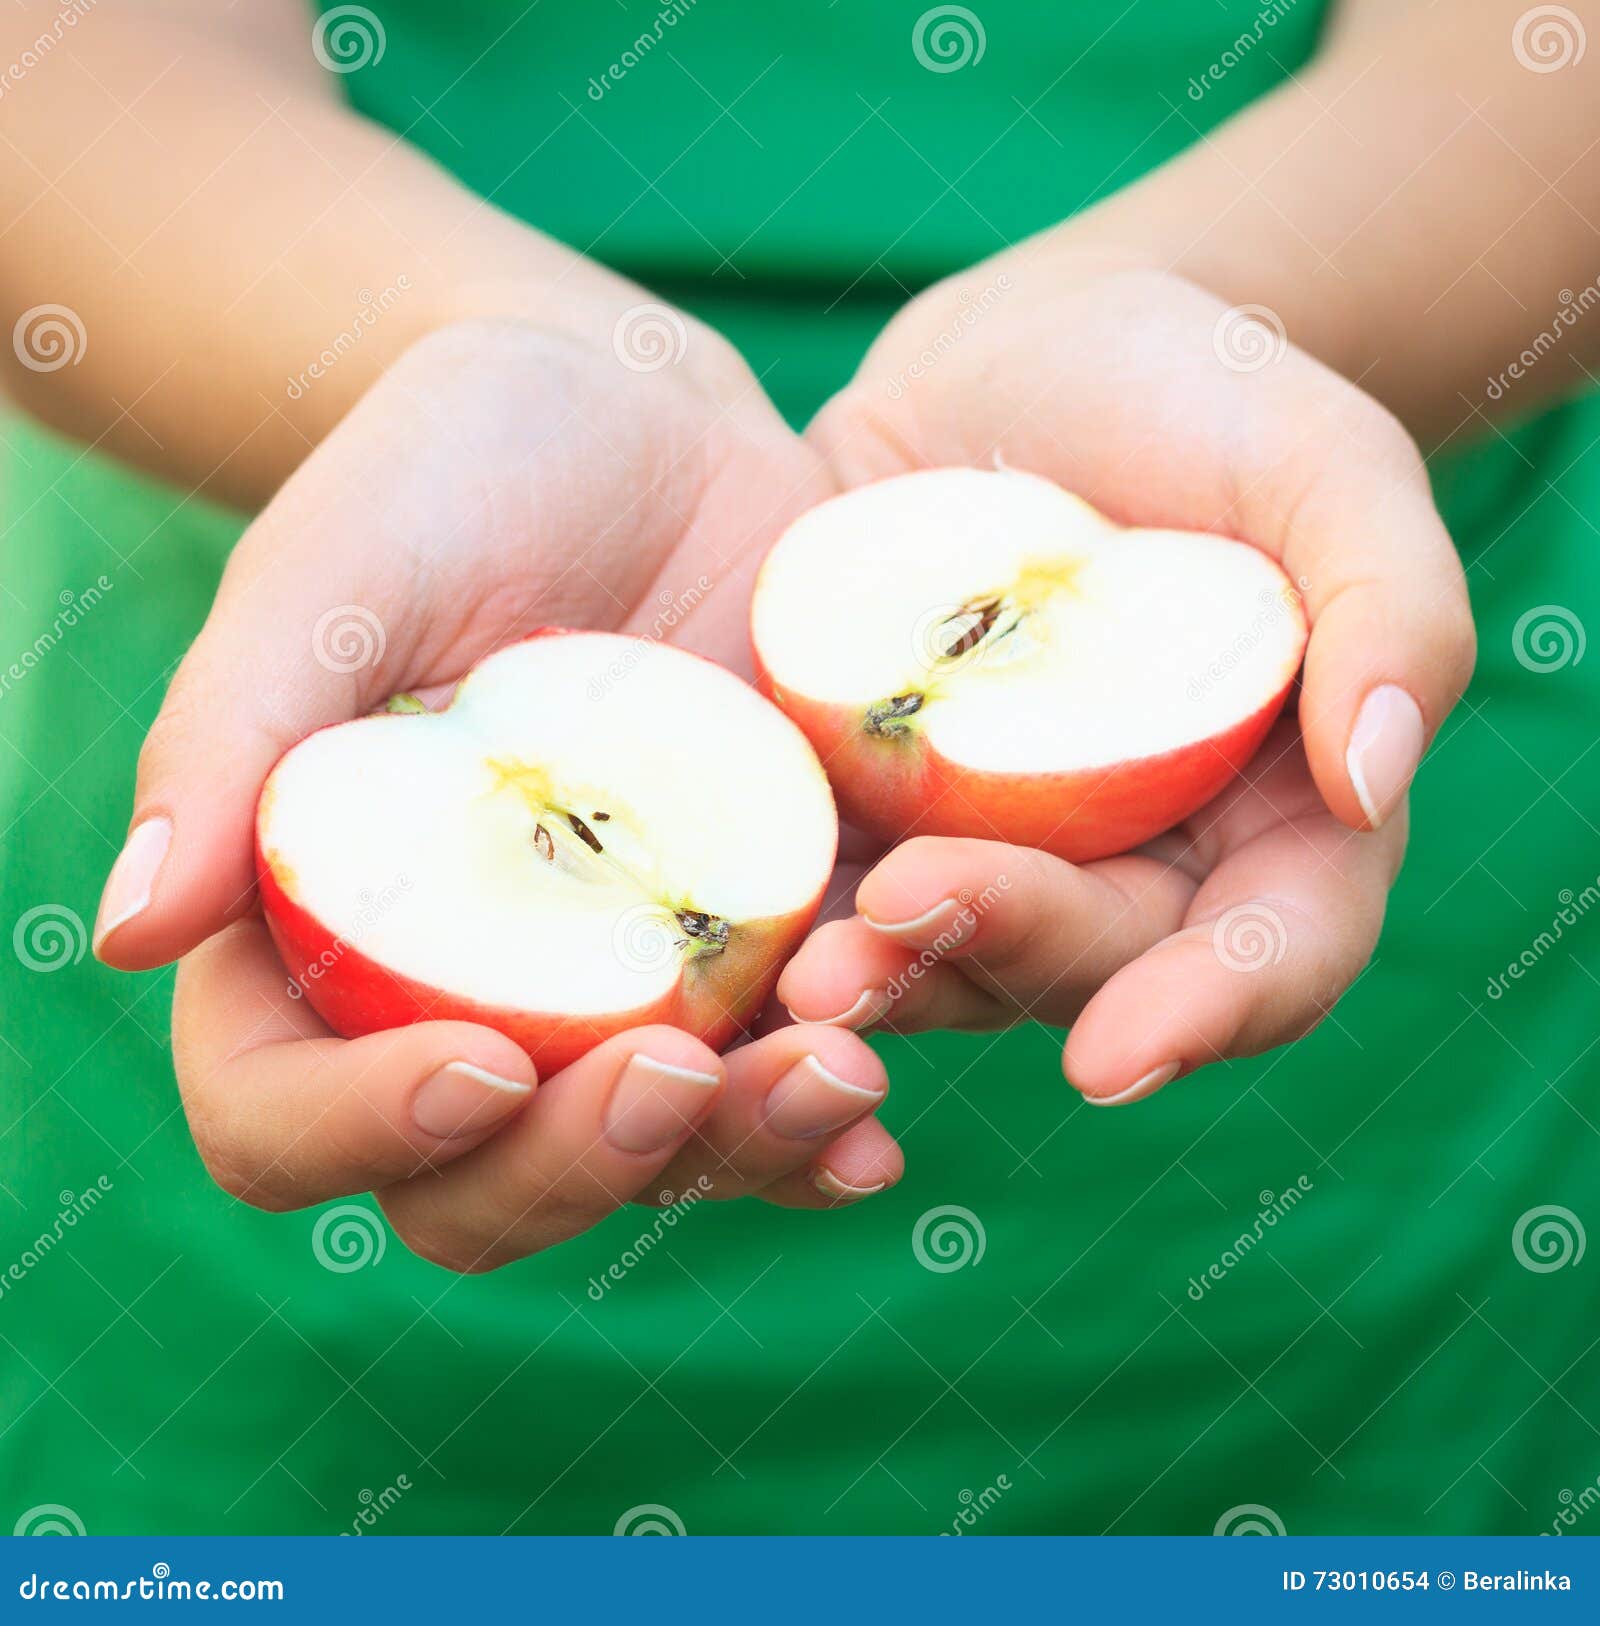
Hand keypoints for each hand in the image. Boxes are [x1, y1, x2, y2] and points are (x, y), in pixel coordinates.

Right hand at [96, 317, 899, 1270]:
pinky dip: (828, 1105)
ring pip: (656, 1154)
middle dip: (580, 1168)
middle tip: (669, 1074)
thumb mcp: (333, 573)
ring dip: (743, 1151)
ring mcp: (618, 985)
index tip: (478, 1063)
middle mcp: (465, 996)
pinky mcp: (746, 939)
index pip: (285, 1112)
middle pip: (486, 1186)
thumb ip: (232, 739)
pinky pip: (786, 1063)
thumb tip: (128, 931)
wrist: (631, 419)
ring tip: (833, 1074)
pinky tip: (887, 1106)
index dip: (364, 1131)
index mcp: (314, 939)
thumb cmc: (444, 472)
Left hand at [785, 263, 1474, 1103]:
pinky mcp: (880, 798)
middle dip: (999, 960)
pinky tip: (724, 914)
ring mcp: (996, 840)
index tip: (1118, 1059)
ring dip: (880, 969)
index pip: (1274, 952)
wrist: (1037, 357)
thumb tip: (1370, 776)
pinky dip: (793, 907)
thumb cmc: (1212, 401)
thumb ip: (1392, 609)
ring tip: (802, 963)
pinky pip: (838, 873)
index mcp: (1274, 821)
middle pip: (1086, 965)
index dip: (1209, 1013)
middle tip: (900, 923)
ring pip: (949, 949)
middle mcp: (1134, 861)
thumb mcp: (1329, 466)